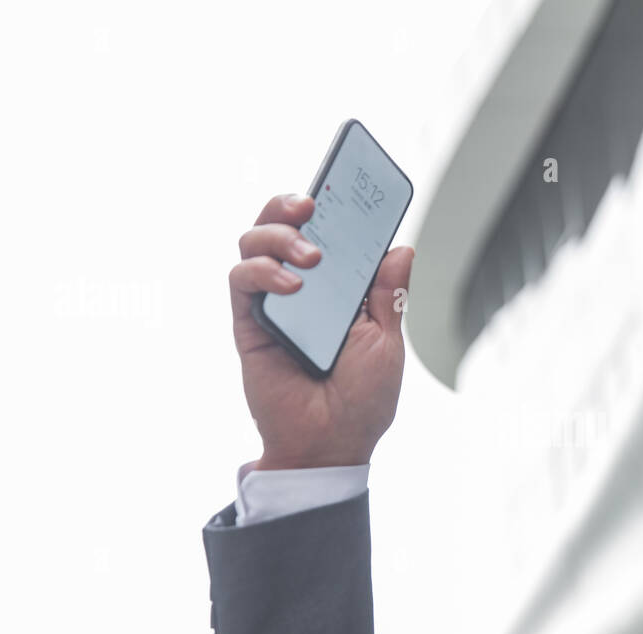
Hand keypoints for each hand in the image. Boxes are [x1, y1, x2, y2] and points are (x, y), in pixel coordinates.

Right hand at [228, 192, 413, 468]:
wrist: (331, 446)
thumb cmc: (361, 402)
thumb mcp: (387, 343)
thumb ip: (387, 295)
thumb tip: (401, 248)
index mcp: (340, 289)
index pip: (332, 233)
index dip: (335, 203)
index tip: (348, 178)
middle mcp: (304, 288)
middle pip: (284, 225)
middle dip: (292, 203)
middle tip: (313, 202)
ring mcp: (273, 303)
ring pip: (254, 242)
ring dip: (278, 234)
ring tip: (310, 255)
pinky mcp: (248, 324)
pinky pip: (241, 280)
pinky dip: (263, 272)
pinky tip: (291, 285)